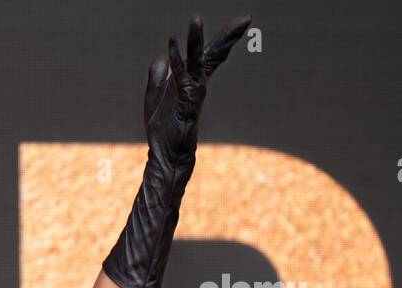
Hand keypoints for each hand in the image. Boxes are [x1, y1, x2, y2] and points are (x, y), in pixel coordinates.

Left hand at [144, 15, 250, 164]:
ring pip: (197, 63)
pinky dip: (175, 61)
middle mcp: (197, 84)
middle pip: (213, 55)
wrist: (167, 154)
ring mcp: (193, 94)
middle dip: (228, 36)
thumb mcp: (155, 96)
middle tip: (246, 18)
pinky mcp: (185, 103)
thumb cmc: (163, 129)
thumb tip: (162, 58)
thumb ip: (158, 75)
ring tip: (196, 19)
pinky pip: (180, 78)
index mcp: (192, 81)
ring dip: (195, 41)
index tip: (243, 21)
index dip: (224, 39)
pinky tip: (170, 46)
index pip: (210, 55)